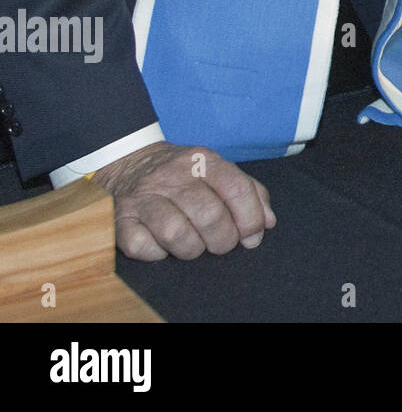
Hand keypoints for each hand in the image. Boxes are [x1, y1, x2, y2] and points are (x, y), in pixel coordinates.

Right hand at [94, 142, 274, 261]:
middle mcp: (172, 175)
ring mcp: (143, 197)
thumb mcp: (218, 169)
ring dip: (192, 249)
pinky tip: (164, 245)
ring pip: (175, 233)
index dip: (251, 217)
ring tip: (195, 245)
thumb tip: (268, 222)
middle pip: (209, 214)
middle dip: (224, 239)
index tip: (253, 235)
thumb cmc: (184, 174)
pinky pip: (142, 246)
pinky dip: (157, 254)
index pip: (236, 188)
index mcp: (202, 160)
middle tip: (223, 244)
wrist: (130, 162)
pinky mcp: (120, 219)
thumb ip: (249, 192)